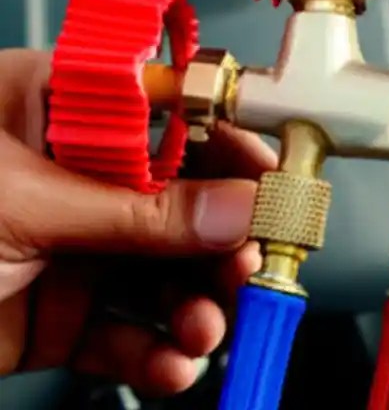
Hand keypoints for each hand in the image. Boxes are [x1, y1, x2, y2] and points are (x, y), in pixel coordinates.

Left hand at [0, 49, 274, 396]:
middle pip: (181, 203)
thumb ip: (140, 213)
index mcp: (52, 109)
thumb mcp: (23, 207)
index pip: (170, 113)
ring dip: (196, 308)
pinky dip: (156, 355)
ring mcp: (65, 248)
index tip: (276, 183)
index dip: (229, 147)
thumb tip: (236, 207)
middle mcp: (68, 175)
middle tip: (249, 271)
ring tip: (203, 331)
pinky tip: (168, 365)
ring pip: (162, 275)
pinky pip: (127, 334)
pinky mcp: (55, 317)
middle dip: (219, 245)